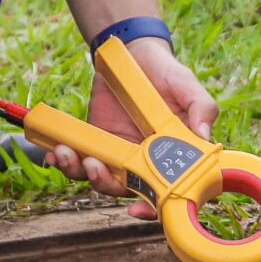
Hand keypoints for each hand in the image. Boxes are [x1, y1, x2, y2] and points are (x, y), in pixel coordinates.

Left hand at [47, 38, 217, 219]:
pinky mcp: (95, 141)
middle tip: (94, 166)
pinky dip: (64, 158)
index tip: (136, 208)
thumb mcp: (187, 84)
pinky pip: (79, 158)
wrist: (135, 53)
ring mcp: (118, 153)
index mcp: (173, 156)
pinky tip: (56, 149)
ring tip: (68, 152)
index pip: (166, 192)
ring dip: (80, 172)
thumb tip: (204, 135)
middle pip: (125, 190)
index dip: (152, 208)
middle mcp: (145, 162)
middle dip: (105, 184)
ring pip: (98, 177)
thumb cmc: (166, 73)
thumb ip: (201, 107)